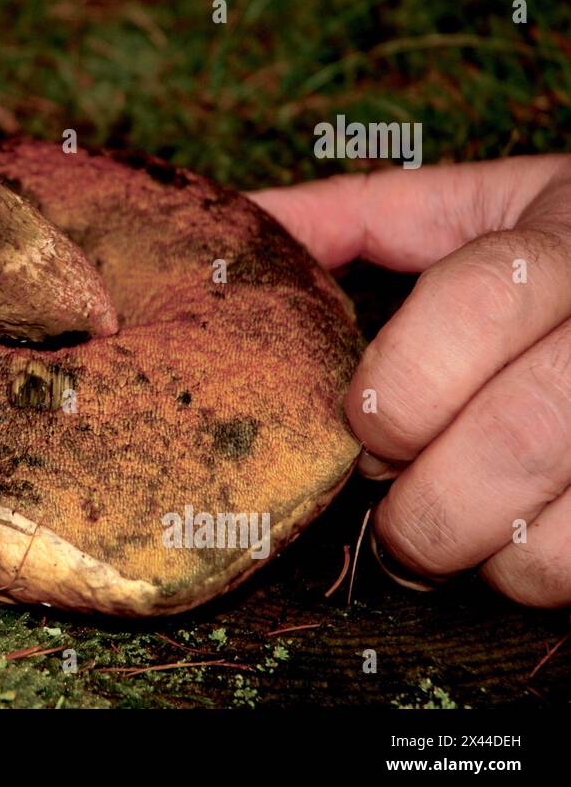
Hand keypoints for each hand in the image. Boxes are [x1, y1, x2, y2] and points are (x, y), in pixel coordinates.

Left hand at [252, 155, 570, 607]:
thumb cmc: (558, 245)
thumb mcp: (476, 210)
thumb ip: (360, 216)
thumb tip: (246, 225)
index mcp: (563, 243)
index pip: (476, 308)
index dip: (398, 386)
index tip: (364, 425)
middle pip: (514, 437)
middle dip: (420, 495)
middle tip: (385, 493)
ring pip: (554, 525)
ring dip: (468, 548)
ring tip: (435, 531)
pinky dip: (526, 576)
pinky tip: (502, 545)